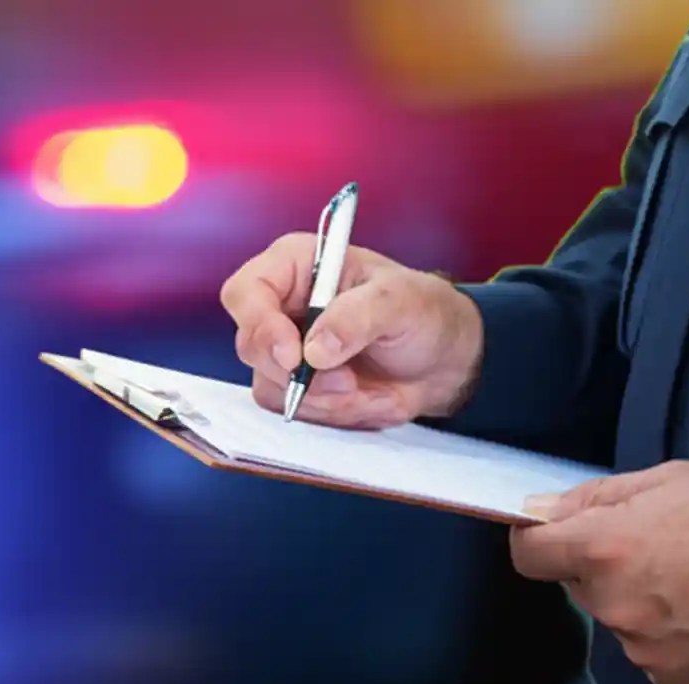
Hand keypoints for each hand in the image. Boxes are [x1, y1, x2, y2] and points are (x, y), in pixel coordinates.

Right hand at [219, 232, 484, 427]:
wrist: (442, 361)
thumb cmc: (422, 313)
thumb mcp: (400, 301)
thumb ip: (357, 317)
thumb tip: (314, 350)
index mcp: (296, 266)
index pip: (246, 292)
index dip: (260, 325)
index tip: (294, 356)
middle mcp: (280, 305)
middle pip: (251, 345)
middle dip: (298, 374)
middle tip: (347, 381)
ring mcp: (284, 349)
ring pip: (270, 385)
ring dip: (321, 398)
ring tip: (365, 387)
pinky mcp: (293, 385)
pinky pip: (290, 409)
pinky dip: (329, 411)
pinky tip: (360, 396)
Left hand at [511, 461, 688, 683]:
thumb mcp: (665, 479)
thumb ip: (595, 497)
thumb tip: (544, 509)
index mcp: (603, 549)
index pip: (530, 555)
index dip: (536, 540)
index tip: (550, 533)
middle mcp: (613, 603)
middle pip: (579, 585)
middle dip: (602, 567)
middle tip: (654, 549)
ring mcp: (641, 647)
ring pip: (617, 618)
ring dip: (637, 602)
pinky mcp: (671, 677)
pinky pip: (650, 651)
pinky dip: (667, 636)